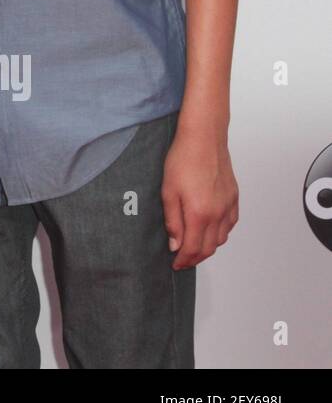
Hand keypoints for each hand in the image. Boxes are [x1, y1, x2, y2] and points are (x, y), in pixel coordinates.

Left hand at [161, 120, 238, 269]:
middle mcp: (218, 214)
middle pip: (209, 248)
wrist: (204, 139)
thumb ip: (173, 221)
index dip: (184, 260)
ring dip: (208, 247)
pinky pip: (230, 224)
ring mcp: (229, 206)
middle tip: (183, 260)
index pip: (193, 248)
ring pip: (221, 238)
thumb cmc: (183, 160)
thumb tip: (175, 244)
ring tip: (194, 247)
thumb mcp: (168, 191)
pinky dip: (220, 233)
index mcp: (200, 214)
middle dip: (195, 258)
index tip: (176, 264)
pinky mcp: (234, 198)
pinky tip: (210, 230)